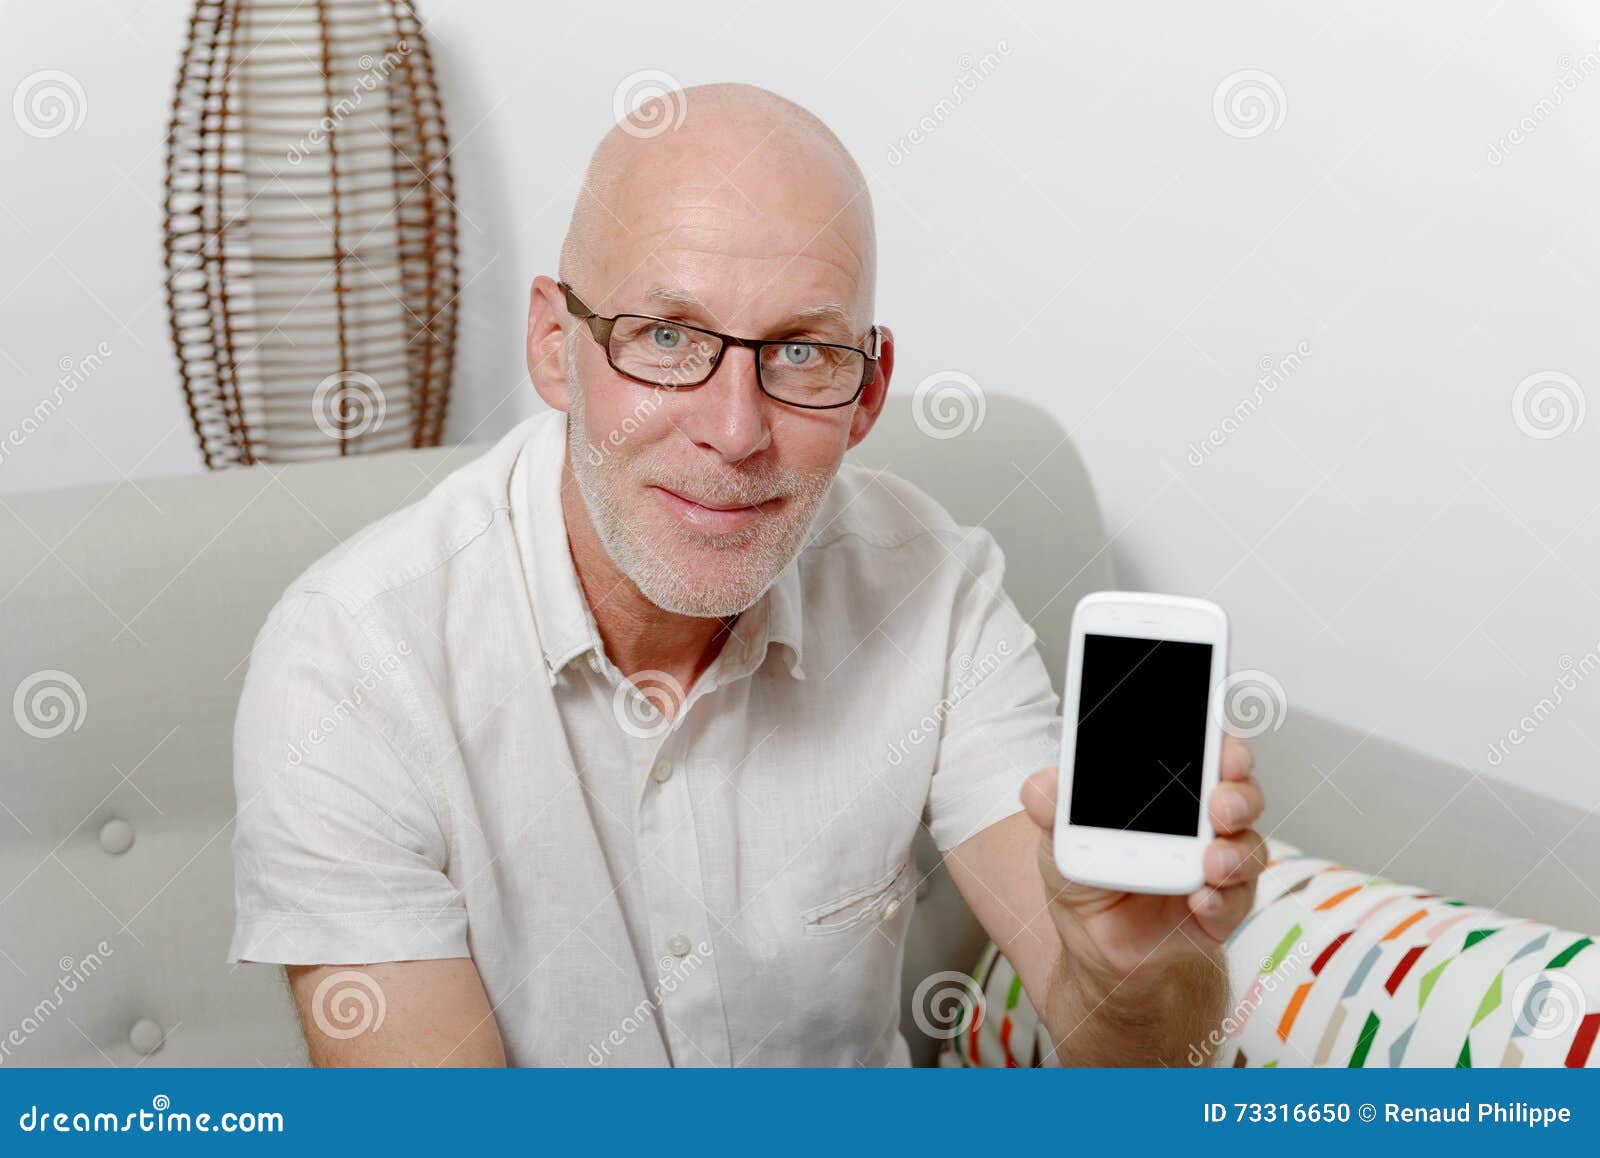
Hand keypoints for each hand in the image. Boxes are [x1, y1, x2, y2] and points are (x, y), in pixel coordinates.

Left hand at [1019, 734, 1266, 981]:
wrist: (1092, 937)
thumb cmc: (1090, 871)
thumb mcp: (1060, 836)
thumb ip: (1053, 809)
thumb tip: (1040, 785)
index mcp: (1173, 788)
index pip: (1205, 752)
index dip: (1219, 742)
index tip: (1219, 742)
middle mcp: (1205, 821)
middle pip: (1240, 793)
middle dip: (1237, 791)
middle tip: (1220, 802)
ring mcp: (1217, 866)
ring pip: (1247, 848)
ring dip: (1234, 851)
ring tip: (1211, 860)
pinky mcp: (1220, 911)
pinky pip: (1233, 903)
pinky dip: (1220, 900)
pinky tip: (1202, 899)